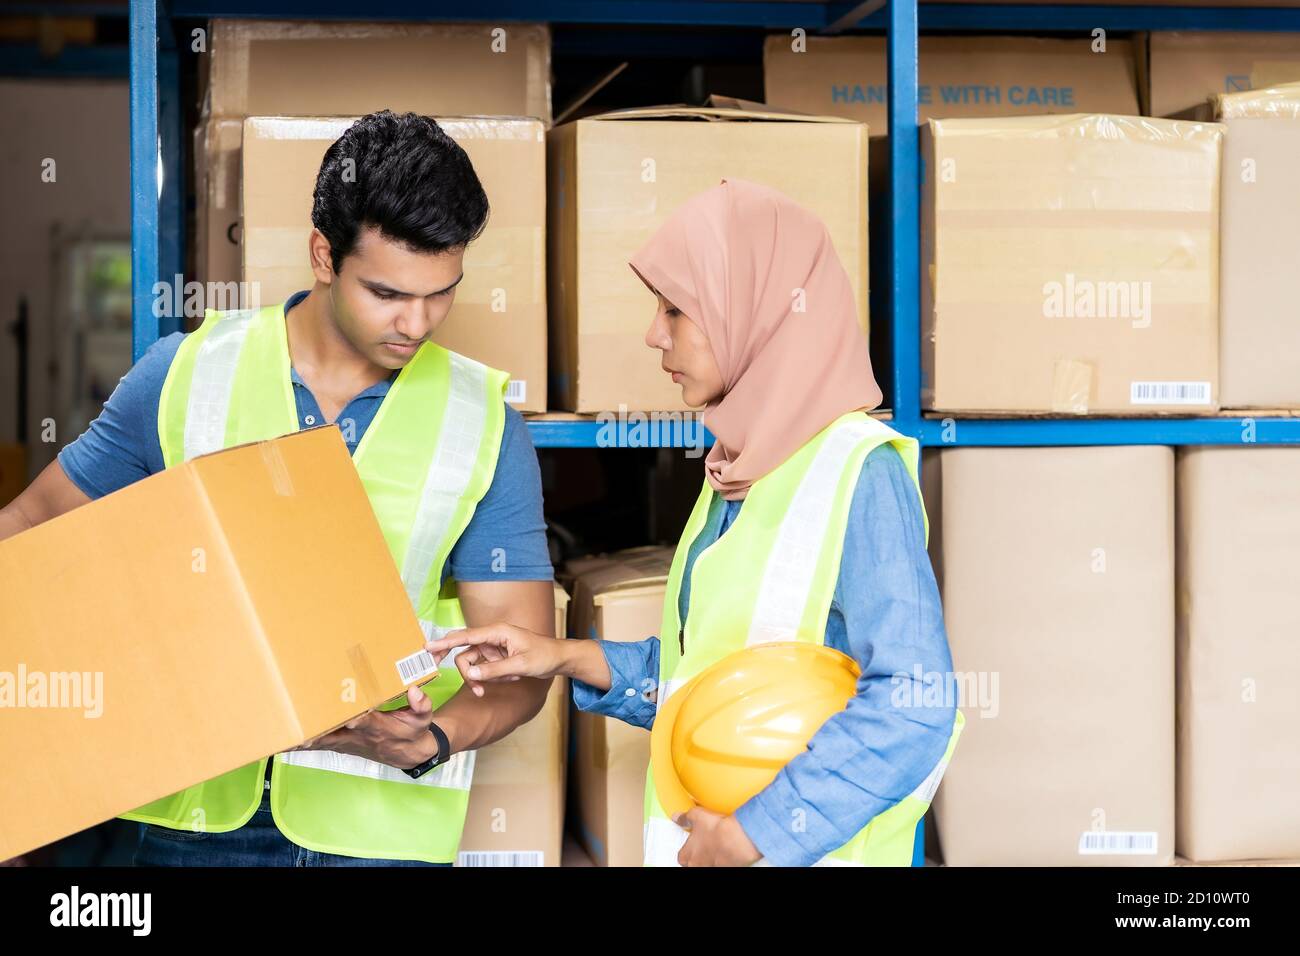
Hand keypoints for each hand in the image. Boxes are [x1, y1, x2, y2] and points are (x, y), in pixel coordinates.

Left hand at [287, 684, 441, 768]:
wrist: (407, 753)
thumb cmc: (412, 731)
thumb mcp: (423, 719)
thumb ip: (422, 705)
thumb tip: (415, 691)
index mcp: (379, 727)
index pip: (367, 722)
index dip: (358, 720)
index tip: (350, 717)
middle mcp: (359, 736)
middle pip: (337, 733)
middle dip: (320, 732)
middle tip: (301, 730)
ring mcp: (348, 741)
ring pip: (324, 741)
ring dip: (305, 740)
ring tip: (284, 738)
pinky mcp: (341, 744)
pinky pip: (320, 745)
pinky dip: (302, 745)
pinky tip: (284, 744)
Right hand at [425, 623, 563, 696]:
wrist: (558, 659)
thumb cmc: (543, 656)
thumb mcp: (520, 665)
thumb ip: (494, 670)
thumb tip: (470, 674)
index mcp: (497, 632)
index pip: (465, 636)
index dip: (445, 642)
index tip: (427, 647)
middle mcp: (492, 638)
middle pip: (465, 653)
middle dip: (465, 670)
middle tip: (468, 687)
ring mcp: (493, 648)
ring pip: (473, 665)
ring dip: (481, 679)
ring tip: (500, 685)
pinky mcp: (496, 658)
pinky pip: (484, 670)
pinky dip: (491, 678)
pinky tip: (511, 678)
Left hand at [673, 808, 761, 866]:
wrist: (737, 839)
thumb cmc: (716, 829)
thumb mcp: (696, 816)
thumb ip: (683, 818)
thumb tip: (677, 817)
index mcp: (687, 855)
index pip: (681, 857)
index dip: (687, 849)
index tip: (691, 842)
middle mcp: (697, 865)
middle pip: (693, 864)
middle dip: (698, 855)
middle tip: (705, 844)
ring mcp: (711, 868)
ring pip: (707, 865)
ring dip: (710, 858)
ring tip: (717, 846)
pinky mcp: (726, 869)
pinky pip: (721, 865)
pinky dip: (723, 860)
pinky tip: (727, 851)